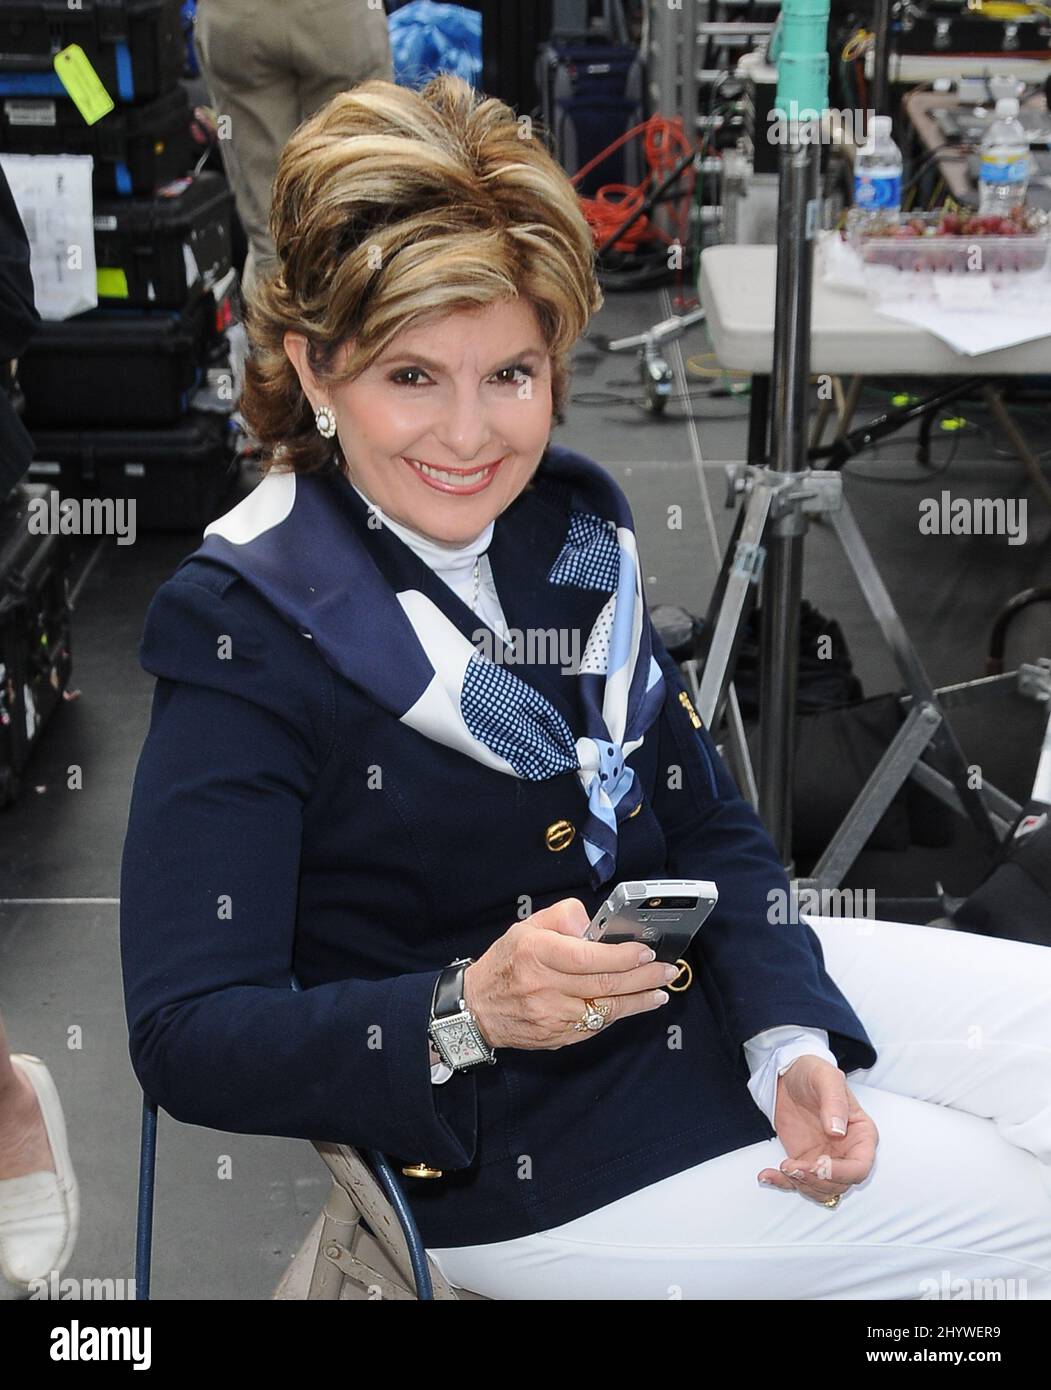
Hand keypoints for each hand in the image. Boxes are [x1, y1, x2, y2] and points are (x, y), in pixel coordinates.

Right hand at [462, 897, 678, 1051]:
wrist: (478, 1007)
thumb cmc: (507, 962)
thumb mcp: (527, 927)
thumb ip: (564, 918)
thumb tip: (595, 925)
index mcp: (536, 953)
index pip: (587, 957)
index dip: (621, 956)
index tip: (646, 951)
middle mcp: (544, 986)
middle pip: (603, 985)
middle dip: (642, 977)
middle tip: (666, 969)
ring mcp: (551, 1016)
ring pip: (605, 1009)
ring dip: (639, 1000)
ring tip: (660, 990)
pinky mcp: (557, 1036)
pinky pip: (596, 1025)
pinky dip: (618, 1014)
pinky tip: (635, 1004)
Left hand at [757, 1056, 877, 1204]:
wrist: (789, 1075)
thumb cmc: (813, 1073)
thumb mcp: (826, 1078)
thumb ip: (834, 1102)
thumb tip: (837, 1130)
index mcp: (862, 1134)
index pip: (860, 1166)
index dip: (842, 1172)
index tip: (818, 1165)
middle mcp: (848, 1152)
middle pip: (841, 1184)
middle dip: (816, 1181)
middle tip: (792, 1167)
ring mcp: (827, 1159)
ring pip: (822, 1190)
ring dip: (801, 1186)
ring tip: (782, 1167)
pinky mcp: (805, 1162)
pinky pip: (798, 1183)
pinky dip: (782, 1184)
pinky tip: (766, 1175)